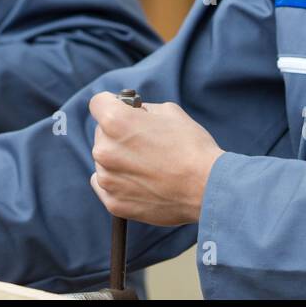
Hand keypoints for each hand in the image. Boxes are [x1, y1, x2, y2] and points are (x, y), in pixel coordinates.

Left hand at [88, 93, 224, 225]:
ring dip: (119, 160)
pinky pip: (105, 185)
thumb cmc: (192, 146)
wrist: (207, 188)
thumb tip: (132, 112)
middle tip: (145, 143)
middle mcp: (104, 149)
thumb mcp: (170, 112)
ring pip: (105, 161)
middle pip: (102, 133)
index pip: (98, 103)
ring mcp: (107, 178)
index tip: (123, 110)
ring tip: (149, 166)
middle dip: (118, 134)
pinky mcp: (113, 203)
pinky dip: (119, 182)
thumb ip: (142, 110)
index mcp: (115, 121)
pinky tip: (141, 182)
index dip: (112, 104)